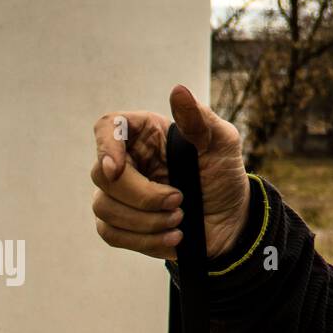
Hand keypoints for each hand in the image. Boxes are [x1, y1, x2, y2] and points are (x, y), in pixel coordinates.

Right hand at [91, 84, 251, 261]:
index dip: (105, 146)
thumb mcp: (222, 143)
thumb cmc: (224, 173)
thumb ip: (199, 120)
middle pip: (101, 174)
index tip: (117, 168)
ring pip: (104, 208)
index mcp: (146, 133)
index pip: (107, 126)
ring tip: (181, 219)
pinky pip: (112, 234)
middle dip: (142, 195)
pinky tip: (174, 238)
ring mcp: (119, 193)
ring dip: (146, 221)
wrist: (231, 218)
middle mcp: (127, 160)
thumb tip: (178, 91)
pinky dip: (145, 241)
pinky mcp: (122, 223)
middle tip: (180, 201)